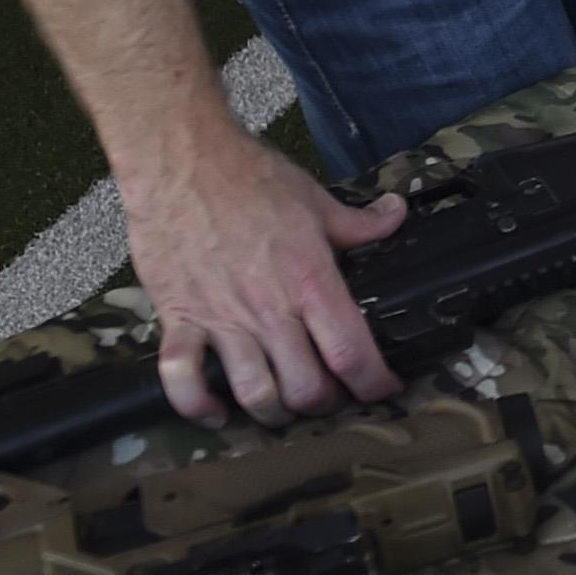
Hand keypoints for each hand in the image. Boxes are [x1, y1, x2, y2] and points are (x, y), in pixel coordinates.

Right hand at [112, 118, 408, 424]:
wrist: (182, 160)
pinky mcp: (179, 318)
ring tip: (279, 407)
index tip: (381, 390)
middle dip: (323, 404)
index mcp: (311, 281)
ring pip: (254, 394)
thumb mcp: (316, 199)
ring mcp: (221, 319)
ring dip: (271, 413)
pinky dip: (197, 407)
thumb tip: (396, 213)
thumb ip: (359, 222)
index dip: (374, 384)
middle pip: (306, 389)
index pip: (353, 352)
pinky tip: (215, 411)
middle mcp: (270, 310)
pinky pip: (182, 380)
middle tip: (326, 395)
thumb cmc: (250, 177)